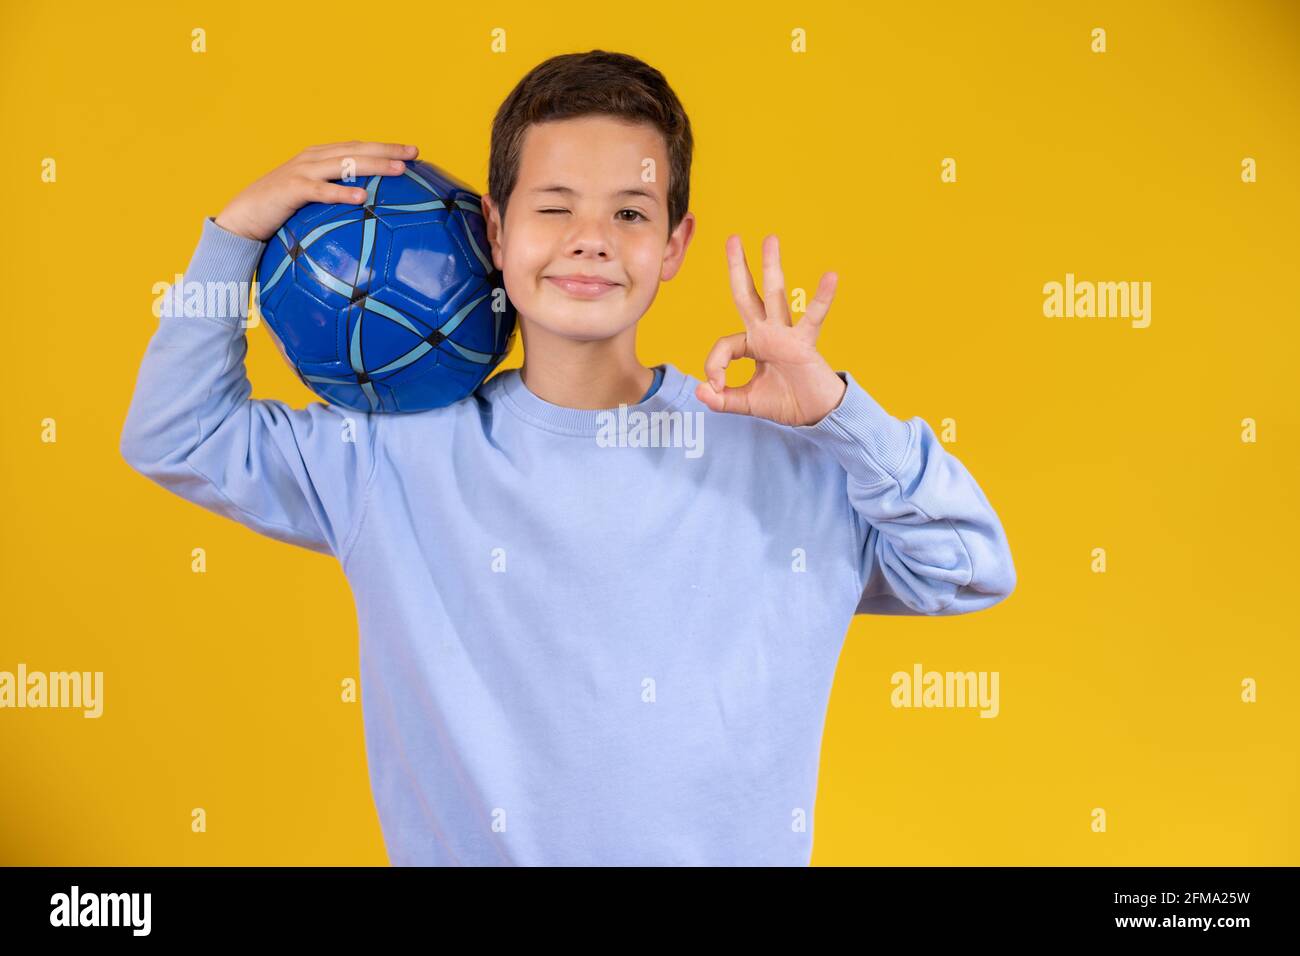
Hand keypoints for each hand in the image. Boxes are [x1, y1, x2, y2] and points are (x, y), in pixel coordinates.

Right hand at [214, 141, 419, 241]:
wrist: (241, 217)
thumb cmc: (280, 211)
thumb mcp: (311, 198)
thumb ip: (334, 194)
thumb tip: (367, 208)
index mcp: (319, 156)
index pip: (358, 147)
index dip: (385, 147)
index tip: (413, 151)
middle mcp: (312, 158)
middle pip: (356, 149)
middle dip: (387, 149)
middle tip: (415, 152)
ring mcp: (301, 171)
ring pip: (344, 164)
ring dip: (373, 165)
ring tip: (399, 170)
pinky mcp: (291, 190)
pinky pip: (321, 191)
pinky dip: (341, 192)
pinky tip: (362, 197)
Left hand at [696, 234, 847, 425]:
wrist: (815, 414)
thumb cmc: (784, 402)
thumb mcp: (745, 403)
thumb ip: (721, 400)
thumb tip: (701, 391)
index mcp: (752, 344)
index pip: (724, 345)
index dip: (714, 365)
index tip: (716, 386)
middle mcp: (767, 333)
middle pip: (747, 295)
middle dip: (738, 267)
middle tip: (732, 238)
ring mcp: (786, 335)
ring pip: (775, 295)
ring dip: (771, 267)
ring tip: (769, 239)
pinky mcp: (804, 343)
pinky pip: (813, 318)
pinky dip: (822, 298)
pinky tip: (830, 276)